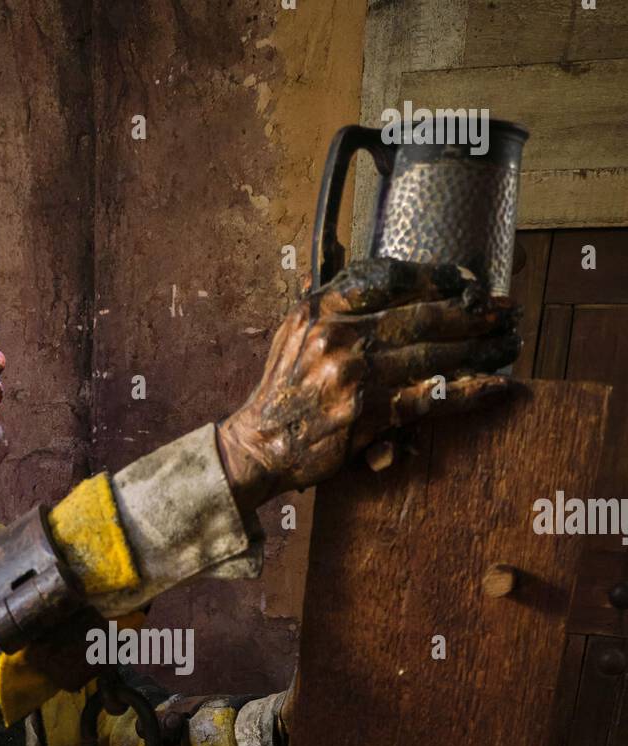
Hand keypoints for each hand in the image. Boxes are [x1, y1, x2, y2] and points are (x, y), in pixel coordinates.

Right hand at [217, 258, 521, 512]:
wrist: (259, 445)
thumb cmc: (282, 392)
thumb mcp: (294, 332)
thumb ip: (332, 304)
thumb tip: (373, 276)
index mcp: (321, 309)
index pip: (391, 279)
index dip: (438, 278)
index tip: (468, 281)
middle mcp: (337, 336)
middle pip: (420, 317)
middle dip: (471, 313)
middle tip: (506, 311)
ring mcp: (353, 375)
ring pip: (430, 355)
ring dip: (479, 349)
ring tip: (509, 344)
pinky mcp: (367, 413)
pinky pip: (429, 397)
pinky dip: (468, 391)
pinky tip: (496, 385)